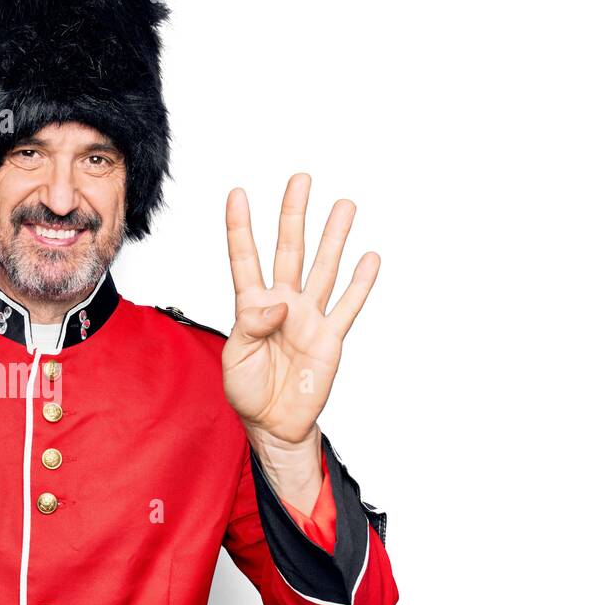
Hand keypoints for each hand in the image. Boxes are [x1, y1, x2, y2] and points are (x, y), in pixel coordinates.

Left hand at [222, 173, 379, 446]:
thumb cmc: (248, 391)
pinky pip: (348, 306)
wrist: (274, 424)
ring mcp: (308, 318)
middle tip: (301, 180)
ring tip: (344, 205)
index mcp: (251, 306)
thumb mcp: (235, 358)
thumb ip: (251, 326)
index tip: (237, 193)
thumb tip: (279, 303)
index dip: (240, 228)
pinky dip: (361, 284)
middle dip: (294, 215)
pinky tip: (369, 258)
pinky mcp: (330, 338)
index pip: (244, 258)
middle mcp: (282, 304)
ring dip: (333, 237)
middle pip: (289, 251)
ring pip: (323, 268)